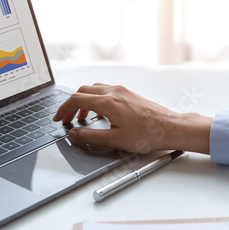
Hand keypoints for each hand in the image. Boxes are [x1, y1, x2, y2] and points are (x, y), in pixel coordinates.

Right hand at [52, 84, 211, 154]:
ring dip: (84, 101)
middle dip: (71, 105)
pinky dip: (96, 100)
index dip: (63, 109)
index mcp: (108, 102)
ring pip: (95, 89)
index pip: (76, 99)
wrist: (170, 128)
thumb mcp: (114, 140)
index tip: (58, 118)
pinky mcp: (130, 94)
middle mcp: (114, 92)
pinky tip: (100, 113)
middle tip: (67, 119)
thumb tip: (75, 133)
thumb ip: (90, 136)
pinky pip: (106, 91)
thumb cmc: (148, 134)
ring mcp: (123, 91)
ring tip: (82, 117)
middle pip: (83, 91)